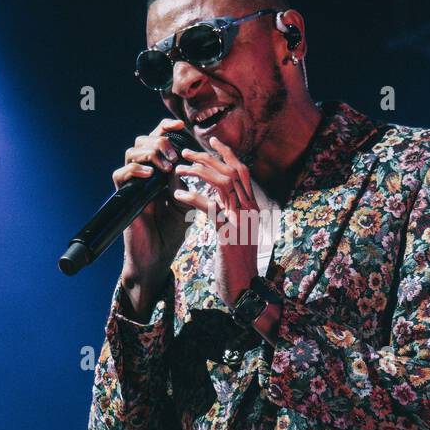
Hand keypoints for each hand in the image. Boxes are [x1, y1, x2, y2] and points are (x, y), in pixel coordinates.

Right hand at [114, 117, 193, 316]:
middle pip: (142, 141)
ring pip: (130, 153)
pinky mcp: (124, 198)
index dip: (166, 128)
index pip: (158, 140)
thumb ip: (182, 181)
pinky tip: (150, 175)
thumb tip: (183, 162)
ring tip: (164, 165)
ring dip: (149, 153)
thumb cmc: (172, 231)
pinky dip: (134, 170)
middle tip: (174, 155)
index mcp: (159, 172)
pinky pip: (120, 174)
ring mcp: (133, 185)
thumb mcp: (185, 202)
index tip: (181, 125)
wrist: (158, 256)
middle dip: (159, 141)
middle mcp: (144, 175)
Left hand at [172, 137, 259, 307]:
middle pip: (231, 171)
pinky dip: (193, 197)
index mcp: (251, 207)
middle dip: (208, 157)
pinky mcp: (229, 234)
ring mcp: (241, 221)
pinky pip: (210, 208)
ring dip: (199, 172)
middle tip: (186, 152)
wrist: (243, 288)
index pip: (242, 171)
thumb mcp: (236, 232)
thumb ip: (231, 212)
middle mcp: (249, 210)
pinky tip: (178, 195)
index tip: (212, 141)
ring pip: (222, 183)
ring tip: (179, 169)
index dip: (227, 153)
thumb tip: (218, 196)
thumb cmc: (235, 262)